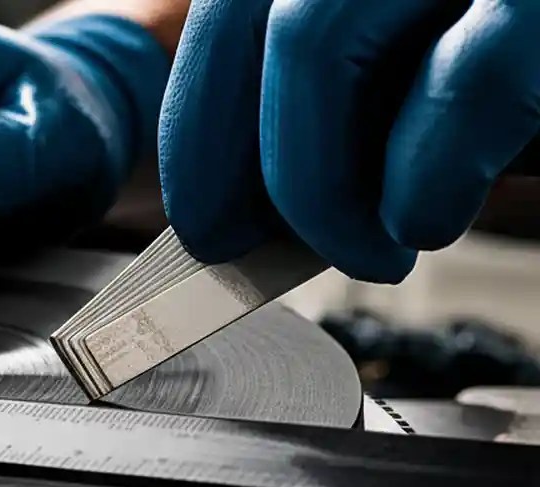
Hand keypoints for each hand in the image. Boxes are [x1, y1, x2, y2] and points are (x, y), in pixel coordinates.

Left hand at [159, 0, 539, 282]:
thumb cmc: (535, 48)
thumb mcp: (430, 52)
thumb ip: (357, 92)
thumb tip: (260, 185)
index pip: (233, 12)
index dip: (199, 121)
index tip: (197, 210)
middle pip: (257, 23)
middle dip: (229, 161)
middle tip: (240, 247)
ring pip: (314, 42)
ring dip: (314, 182)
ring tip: (365, 247)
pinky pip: (457, 83)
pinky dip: (421, 175)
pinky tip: (426, 217)